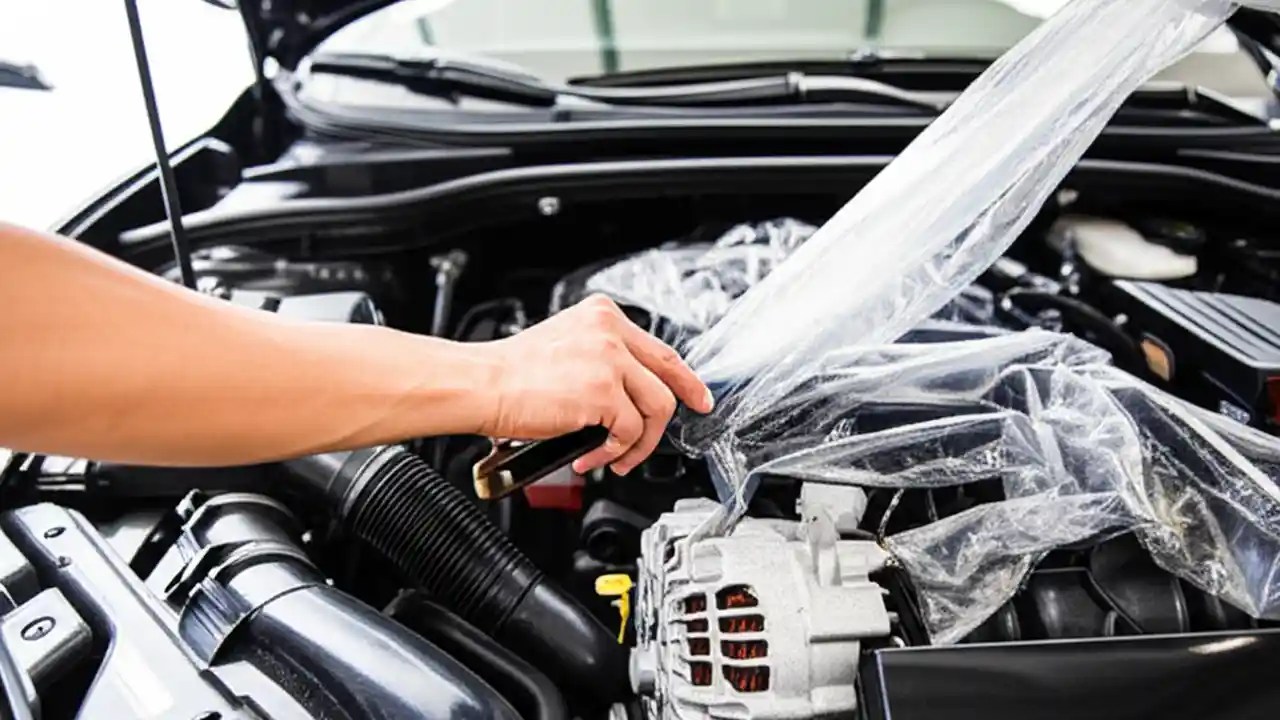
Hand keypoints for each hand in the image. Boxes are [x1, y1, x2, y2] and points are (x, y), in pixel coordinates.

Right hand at [476, 295, 713, 474]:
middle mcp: (610, 331)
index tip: (696, 396)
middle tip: (662, 437)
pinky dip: (614, 452)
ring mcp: (609, 360)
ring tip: (615, 456)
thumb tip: (630, 392)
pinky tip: (592, 457)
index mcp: (603, 316)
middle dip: (678, 411)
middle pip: (668, 376)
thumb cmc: (511, 373)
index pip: (659, 348)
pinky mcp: (602, 392)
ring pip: (657, 408)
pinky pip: (630, 432)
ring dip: (639, 442)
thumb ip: (602, 359)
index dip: (684, 378)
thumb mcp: (566, 346)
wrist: (481, 383)